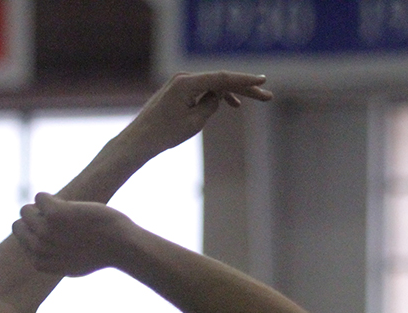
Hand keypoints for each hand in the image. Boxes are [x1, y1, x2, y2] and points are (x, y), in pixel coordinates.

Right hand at [12, 193, 134, 276]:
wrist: (121, 246)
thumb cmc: (100, 253)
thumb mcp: (73, 265)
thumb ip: (52, 259)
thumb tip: (35, 249)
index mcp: (40, 264)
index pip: (22, 240)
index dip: (38, 232)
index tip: (58, 234)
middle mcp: (39, 249)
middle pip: (19, 224)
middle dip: (36, 220)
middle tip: (61, 223)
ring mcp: (45, 232)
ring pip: (26, 209)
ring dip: (44, 208)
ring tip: (66, 214)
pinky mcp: (54, 214)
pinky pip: (40, 197)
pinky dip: (52, 198)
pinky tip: (70, 207)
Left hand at [122, 71, 272, 156]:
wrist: (140, 139)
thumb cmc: (165, 133)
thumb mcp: (195, 122)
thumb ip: (211, 104)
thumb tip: (221, 94)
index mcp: (187, 83)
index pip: (222, 78)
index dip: (244, 80)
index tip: (262, 81)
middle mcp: (184, 78)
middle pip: (221, 80)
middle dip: (244, 87)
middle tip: (267, 96)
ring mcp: (181, 83)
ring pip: (214, 84)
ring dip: (234, 92)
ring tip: (253, 99)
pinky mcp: (180, 90)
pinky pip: (204, 89)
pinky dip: (218, 96)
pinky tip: (232, 105)